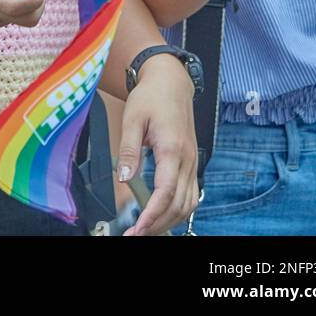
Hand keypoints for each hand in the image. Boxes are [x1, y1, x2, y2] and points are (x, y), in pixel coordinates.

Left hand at [117, 54, 198, 236]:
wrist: (171, 82)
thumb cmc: (151, 96)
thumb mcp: (132, 118)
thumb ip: (128, 150)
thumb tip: (123, 177)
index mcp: (172, 150)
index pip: (166, 193)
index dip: (152, 215)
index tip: (137, 229)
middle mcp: (187, 159)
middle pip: (179, 205)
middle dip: (158, 225)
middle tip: (135, 234)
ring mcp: (192, 162)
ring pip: (188, 204)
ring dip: (169, 221)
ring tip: (147, 228)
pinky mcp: (191, 162)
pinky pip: (190, 195)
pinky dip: (177, 210)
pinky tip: (162, 214)